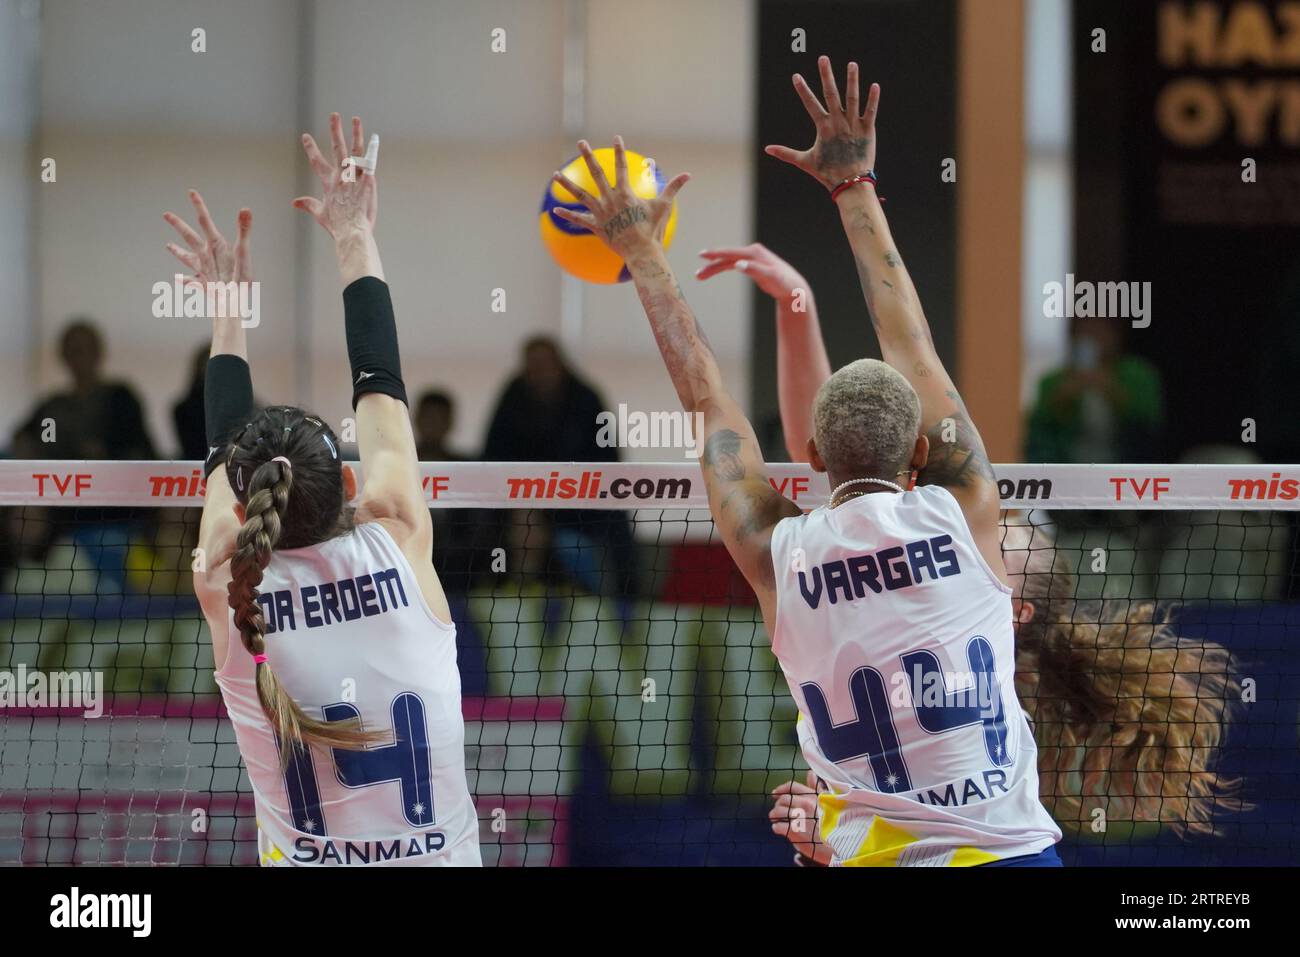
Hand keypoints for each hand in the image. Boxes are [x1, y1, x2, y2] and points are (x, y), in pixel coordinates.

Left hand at [163, 190, 251, 291]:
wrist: (228, 304)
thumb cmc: (238, 280)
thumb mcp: (245, 252)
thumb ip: (244, 230)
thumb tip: (245, 209)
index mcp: (214, 246)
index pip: (205, 220)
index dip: (198, 205)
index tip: (190, 192)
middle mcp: (204, 256)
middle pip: (188, 236)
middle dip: (178, 224)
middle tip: (166, 215)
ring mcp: (202, 270)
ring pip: (186, 258)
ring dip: (177, 251)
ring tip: (167, 245)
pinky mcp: (203, 284)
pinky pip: (192, 281)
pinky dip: (185, 280)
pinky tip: (177, 279)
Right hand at [293, 113, 377, 239]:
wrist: (352, 232)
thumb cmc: (337, 225)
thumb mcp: (320, 214)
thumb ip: (308, 204)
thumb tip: (294, 202)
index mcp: (329, 182)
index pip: (317, 161)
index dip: (311, 148)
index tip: (306, 136)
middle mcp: (341, 176)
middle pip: (337, 148)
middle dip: (334, 130)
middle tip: (334, 115)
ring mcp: (355, 176)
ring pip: (355, 150)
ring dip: (355, 133)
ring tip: (355, 119)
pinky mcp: (368, 180)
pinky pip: (370, 161)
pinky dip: (372, 149)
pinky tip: (374, 138)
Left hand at [551, 136, 688, 256]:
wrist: (641, 252)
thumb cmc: (653, 229)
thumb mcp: (663, 206)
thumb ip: (673, 188)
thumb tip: (688, 175)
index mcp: (625, 193)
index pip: (621, 167)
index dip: (619, 151)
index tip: (616, 138)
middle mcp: (610, 199)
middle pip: (596, 173)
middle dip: (588, 156)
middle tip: (581, 142)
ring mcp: (601, 213)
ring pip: (580, 194)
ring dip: (567, 184)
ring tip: (555, 174)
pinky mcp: (595, 226)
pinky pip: (579, 220)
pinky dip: (567, 216)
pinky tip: (554, 211)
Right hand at [696, 243, 809, 307]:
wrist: (794, 289)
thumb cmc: (784, 284)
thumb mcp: (771, 278)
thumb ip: (755, 270)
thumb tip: (738, 264)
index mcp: (755, 253)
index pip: (731, 253)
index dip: (715, 254)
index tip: (701, 256)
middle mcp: (752, 252)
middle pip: (727, 257)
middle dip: (711, 264)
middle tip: (697, 274)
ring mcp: (752, 258)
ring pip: (728, 261)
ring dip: (714, 267)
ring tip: (700, 276)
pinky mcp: (751, 264)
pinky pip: (732, 264)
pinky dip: (722, 268)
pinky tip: (713, 271)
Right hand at [765, 55, 879, 190]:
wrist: (850, 183)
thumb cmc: (827, 173)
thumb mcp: (804, 162)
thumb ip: (785, 153)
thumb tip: (766, 149)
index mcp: (823, 127)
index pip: (810, 104)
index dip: (802, 90)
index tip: (796, 76)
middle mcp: (838, 122)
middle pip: (831, 94)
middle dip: (826, 75)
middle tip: (823, 58)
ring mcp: (853, 125)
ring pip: (852, 98)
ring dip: (852, 80)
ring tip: (852, 64)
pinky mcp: (867, 130)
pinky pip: (871, 111)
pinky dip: (873, 98)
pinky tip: (874, 85)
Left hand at [769, 772, 829, 863]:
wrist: (840, 845)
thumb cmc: (835, 824)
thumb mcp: (830, 803)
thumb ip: (817, 788)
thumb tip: (810, 773)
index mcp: (813, 797)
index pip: (792, 787)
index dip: (781, 789)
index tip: (775, 793)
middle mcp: (806, 805)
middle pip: (783, 799)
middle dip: (778, 804)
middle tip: (776, 811)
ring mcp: (800, 818)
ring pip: (778, 811)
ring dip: (774, 815)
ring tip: (775, 819)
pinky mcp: (796, 831)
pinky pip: (779, 826)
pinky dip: (776, 827)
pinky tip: (779, 829)